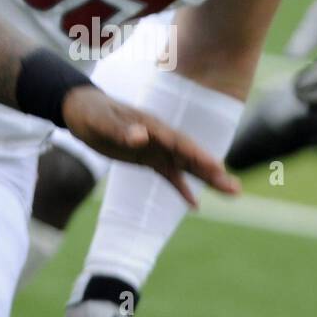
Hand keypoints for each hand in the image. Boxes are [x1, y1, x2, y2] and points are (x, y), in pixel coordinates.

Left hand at [60, 85, 238, 205]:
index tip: (215, 167)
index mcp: (151, 126)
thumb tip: (142, 136)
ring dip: (207, 179)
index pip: (178, 142)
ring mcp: (156, 148)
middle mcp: (159, 137)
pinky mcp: (148, 158)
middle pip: (190, 156)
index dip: (196, 154)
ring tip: (233, 192)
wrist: (81, 111)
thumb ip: (122, 129)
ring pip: (187, 166)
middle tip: (235, 188)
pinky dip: (182, 188)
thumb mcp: (102, 121)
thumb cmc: (92, 113)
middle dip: (212, 171)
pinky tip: (195, 205)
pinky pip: (170, 175)